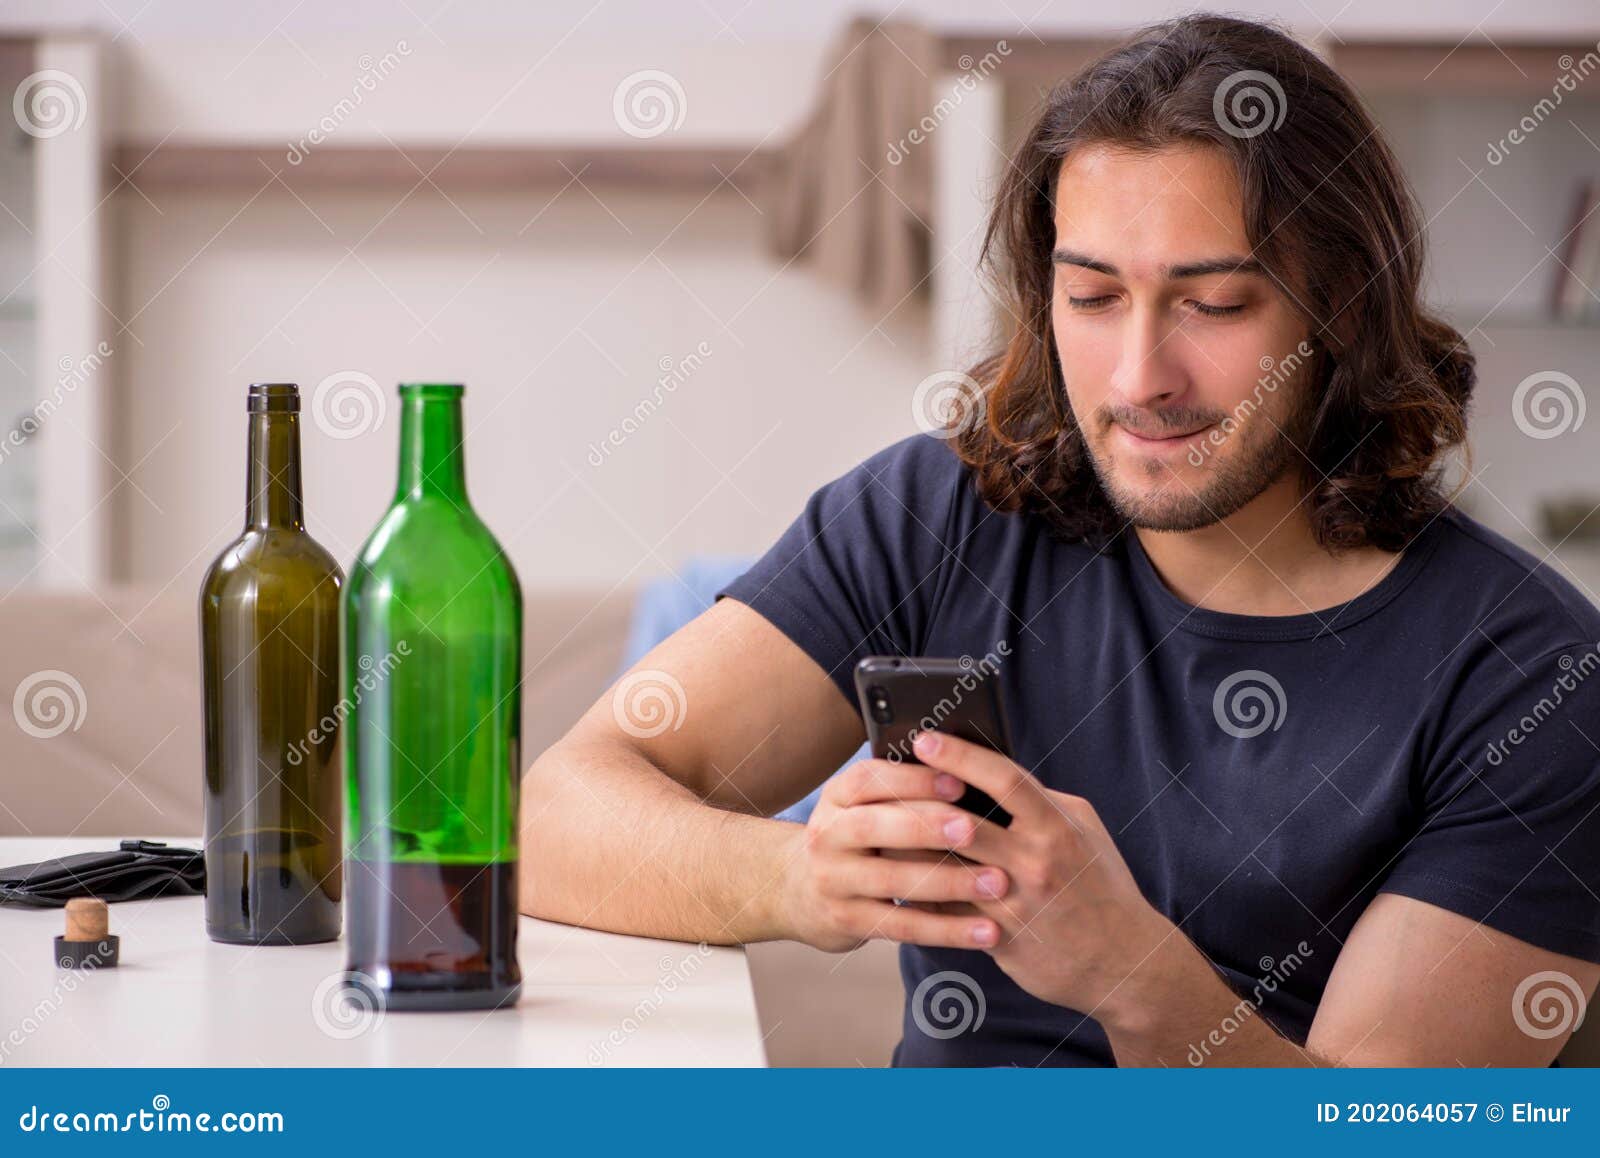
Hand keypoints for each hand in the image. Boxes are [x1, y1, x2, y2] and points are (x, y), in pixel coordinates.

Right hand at [780, 757, 1011, 952]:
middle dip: (924, 827)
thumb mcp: (863, 808)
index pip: (867, 780)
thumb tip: (970, 772)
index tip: (958, 781)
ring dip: (948, 882)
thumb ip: (902, 793)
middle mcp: (826, 835)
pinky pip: (904, 926)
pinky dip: (949, 929)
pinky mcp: (849, 922)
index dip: (912, 780)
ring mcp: (833, 881)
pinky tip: (987, 931)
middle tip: (972, 829)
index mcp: (836, 797)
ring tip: (996, 882)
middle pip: (872, 827)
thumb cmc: (857, 840)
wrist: (800, 891)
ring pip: (892, 881)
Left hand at [908, 731, 1176, 1026]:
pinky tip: (896, 873)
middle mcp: (1034, 863)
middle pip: (960, 823)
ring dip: (907, 845)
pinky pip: (944, 909)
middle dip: (918, 798)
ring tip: (877, 824)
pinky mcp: (997, 939)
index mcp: (1057, 828)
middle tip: (882, 777)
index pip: (1004, 779)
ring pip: (943, 868)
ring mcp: (1013, 904)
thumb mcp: (1084, 831)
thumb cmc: (1102, 886)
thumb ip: (1041, 802)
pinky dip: (918, 888)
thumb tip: (992, 772)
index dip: (960, 756)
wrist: (1124, 964)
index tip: (925, 739)